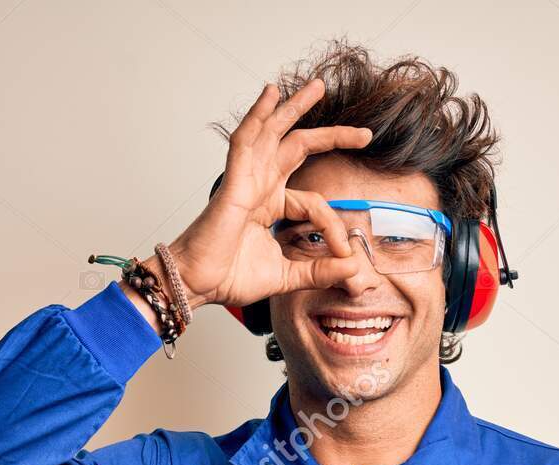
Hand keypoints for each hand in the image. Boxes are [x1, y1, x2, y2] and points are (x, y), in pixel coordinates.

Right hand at [163, 79, 372, 307]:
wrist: (196, 284)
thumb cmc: (228, 277)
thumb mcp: (287, 275)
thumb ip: (319, 271)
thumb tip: (353, 268)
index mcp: (270, 205)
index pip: (315, 203)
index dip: (333, 226)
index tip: (345, 252)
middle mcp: (260, 187)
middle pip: (297, 147)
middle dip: (328, 133)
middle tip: (362, 131)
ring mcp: (246, 180)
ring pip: (273, 133)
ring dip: (295, 109)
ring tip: (317, 87)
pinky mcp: (233, 182)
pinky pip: (246, 141)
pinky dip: (258, 115)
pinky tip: (271, 94)